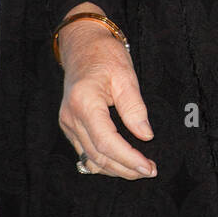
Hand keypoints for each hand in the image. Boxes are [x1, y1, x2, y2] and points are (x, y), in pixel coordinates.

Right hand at [57, 7, 156, 178]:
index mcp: (84, 102)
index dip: (129, 159)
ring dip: (115, 169)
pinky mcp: (69, 125)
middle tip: (150, 171)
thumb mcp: (126, 75)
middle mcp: (71, 117)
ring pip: (90, 158)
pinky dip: (103, 161)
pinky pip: (85, 151)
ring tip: (139, 170)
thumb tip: (146, 136)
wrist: (82, 45)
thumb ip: (135, 108)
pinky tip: (120, 163)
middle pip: (98, 155)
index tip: (148, 167)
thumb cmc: (105, 55)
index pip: (107, 142)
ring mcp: (67, 123)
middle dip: (125, 168)